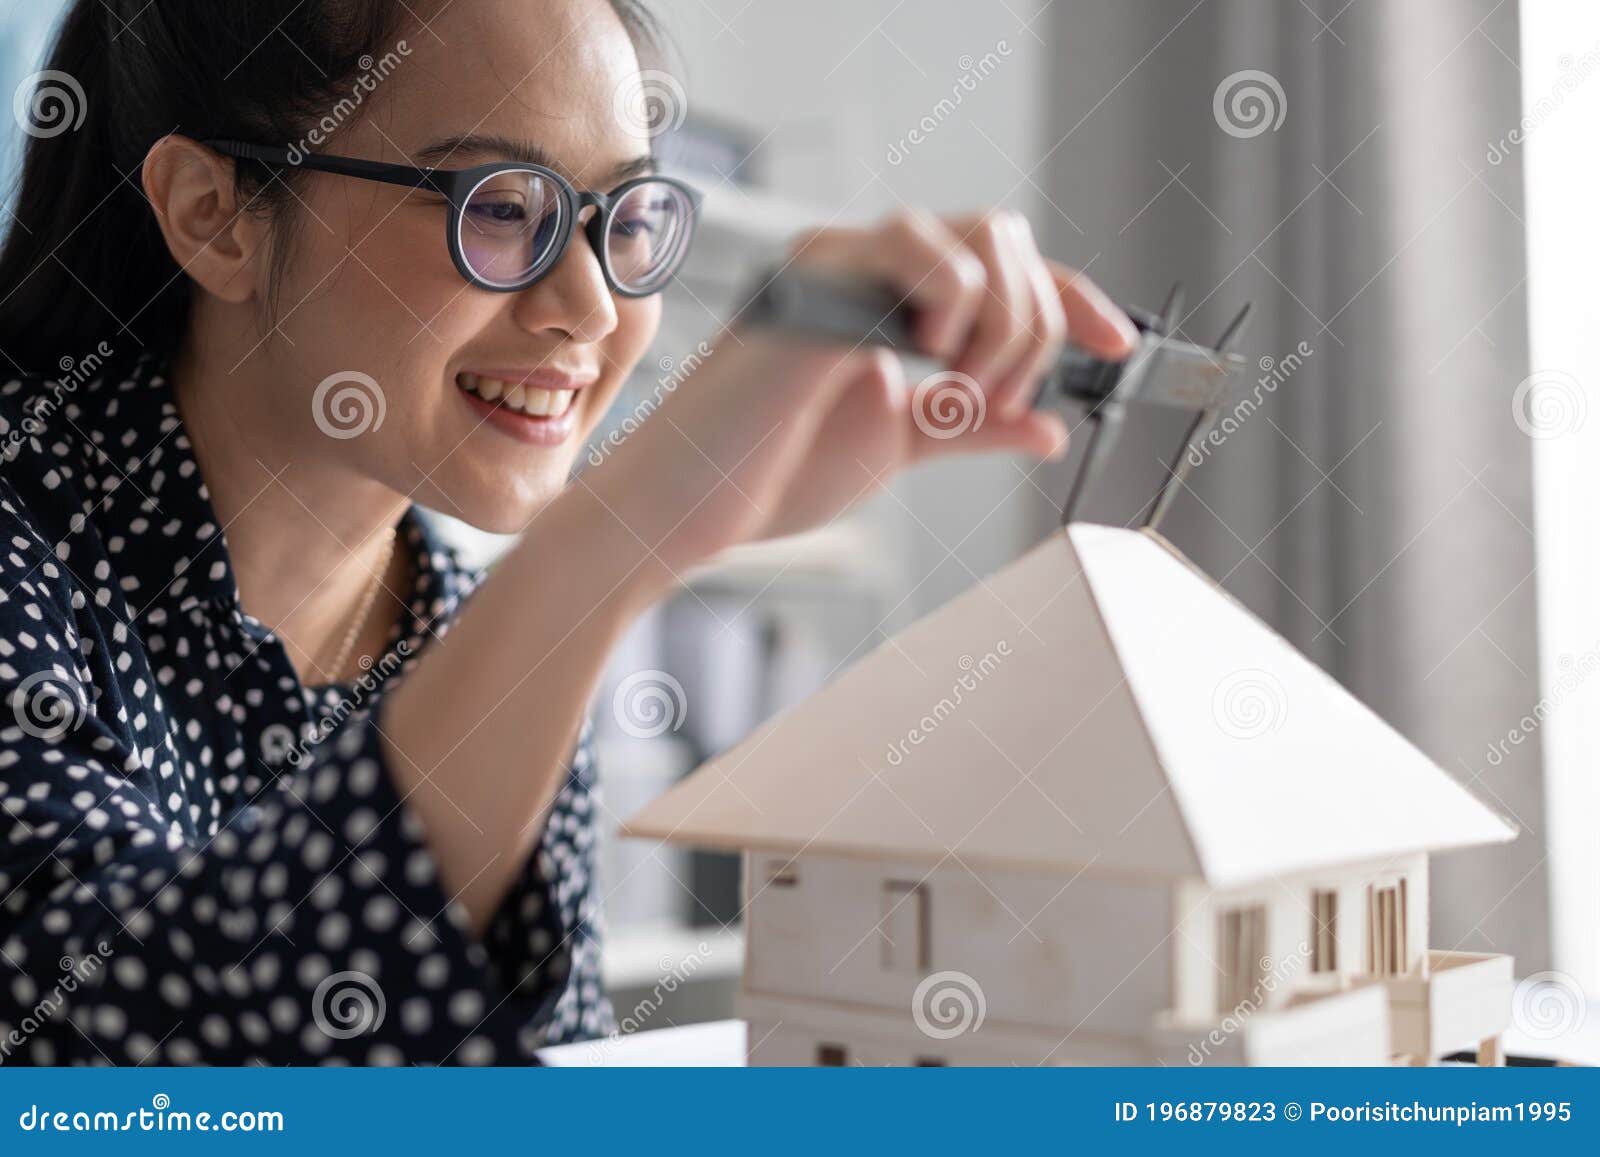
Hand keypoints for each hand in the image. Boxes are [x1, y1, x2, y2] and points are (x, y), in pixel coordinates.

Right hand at [586, 207, 1137, 578]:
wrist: (689, 507)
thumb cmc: (769, 471)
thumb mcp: (899, 446)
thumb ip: (969, 426)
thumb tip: (1049, 428)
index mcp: (890, 297)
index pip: (1006, 268)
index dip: (1074, 299)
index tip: (1118, 344)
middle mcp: (867, 268)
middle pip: (1006, 238)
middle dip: (1036, 325)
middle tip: (995, 402)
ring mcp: (839, 271)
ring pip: (975, 237)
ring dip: (1002, 321)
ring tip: (961, 395)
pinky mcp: (817, 290)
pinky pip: (917, 255)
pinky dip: (955, 306)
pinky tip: (931, 366)